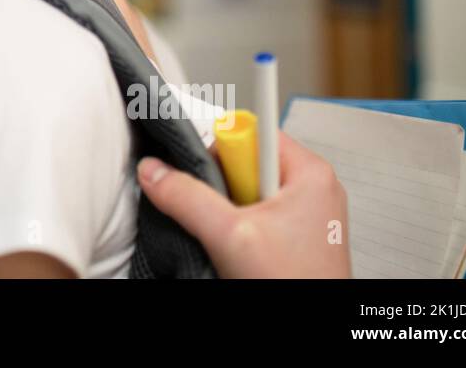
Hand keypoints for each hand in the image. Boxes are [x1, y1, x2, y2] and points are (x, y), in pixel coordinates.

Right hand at [137, 129, 351, 277]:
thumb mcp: (229, 236)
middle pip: (245, 160)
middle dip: (222, 186)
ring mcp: (305, 212)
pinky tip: (238, 249)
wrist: (311, 334)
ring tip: (233, 239)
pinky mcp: (296, 234)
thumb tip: (153, 170)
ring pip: (247, 189)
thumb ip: (185, 197)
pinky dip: (239, 226)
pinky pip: (256, 212)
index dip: (218, 148)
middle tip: (223, 218)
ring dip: (228, 211)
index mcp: (310, 171)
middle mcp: (313, 186)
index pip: (250, 131)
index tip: (195, 165)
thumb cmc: (295, 285)